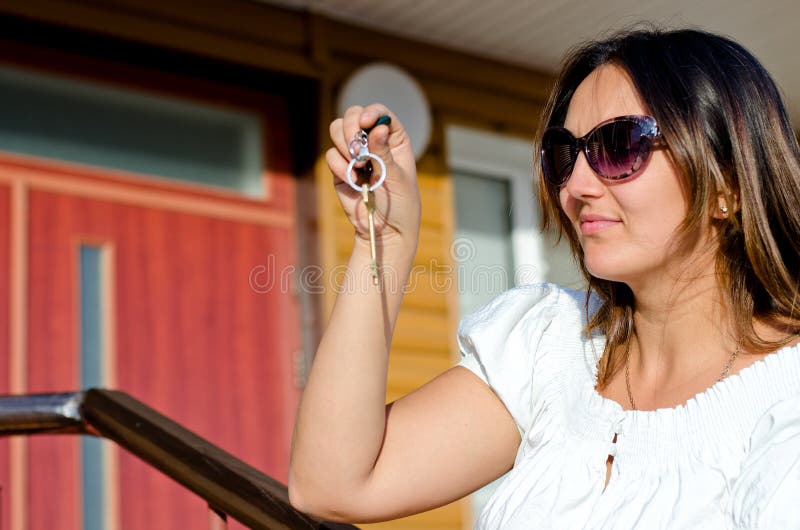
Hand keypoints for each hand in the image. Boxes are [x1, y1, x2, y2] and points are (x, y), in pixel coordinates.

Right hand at [327, 104, 420, 251]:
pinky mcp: (339, 168)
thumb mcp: (397, 178)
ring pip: (337, 130)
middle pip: (353, 115)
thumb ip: (384, 154)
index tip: (365, 123)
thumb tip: (377, 129)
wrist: (384, 230)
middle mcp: (372, 142)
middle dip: (351, 128)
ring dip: (344, 146)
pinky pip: (331, 155)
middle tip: (357, 150)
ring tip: (358, 167)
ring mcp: (354, 153)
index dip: (371, 113)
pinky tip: (352, 180)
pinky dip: (339, 166)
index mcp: (393, 139)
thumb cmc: (400, 204)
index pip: (379, 113)